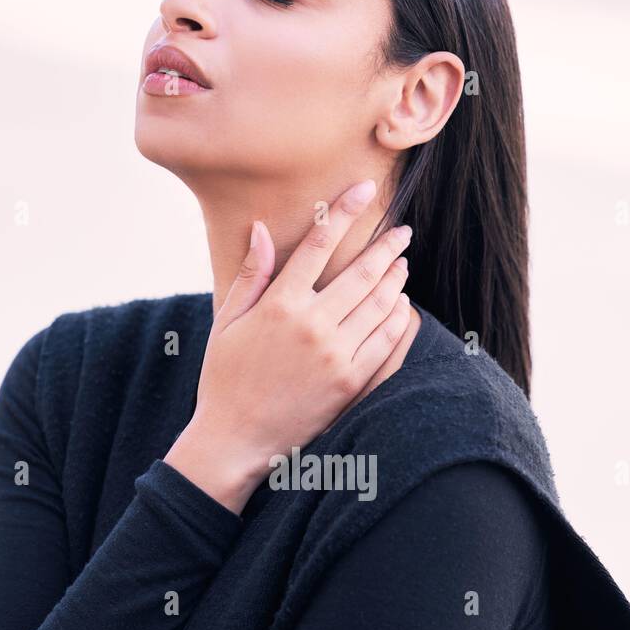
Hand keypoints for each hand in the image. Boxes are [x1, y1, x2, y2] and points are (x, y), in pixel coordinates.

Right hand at [165, 180, 412, 513]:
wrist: (236, 439)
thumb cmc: (225, 379)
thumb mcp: (227, 322)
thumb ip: (251, 274)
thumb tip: (259, 227)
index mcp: (279, 304)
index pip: (319, 244)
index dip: (345, 212)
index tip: (365, 190)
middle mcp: (311, 325)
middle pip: (361, 272)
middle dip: (386, 246)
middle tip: (402, 232)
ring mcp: (335, 354)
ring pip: (380, 304)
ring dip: (396, 280)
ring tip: (402, 265)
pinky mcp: (351, 382)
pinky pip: (388, 342)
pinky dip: (400, 319)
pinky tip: (403, 307)